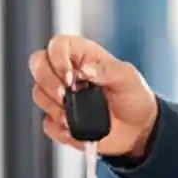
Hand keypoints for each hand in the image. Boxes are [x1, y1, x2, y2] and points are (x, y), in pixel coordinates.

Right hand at [28, 35, 159, 159]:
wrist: (139, 130)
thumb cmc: (135, 97)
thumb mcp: (128, 78)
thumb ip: (108, 70)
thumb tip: (86, 68)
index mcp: (84, 56)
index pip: (58, 45)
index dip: (57, 57)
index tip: (69, 76)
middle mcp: (69, 73)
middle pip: (38, 65)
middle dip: (48, 81)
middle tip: (65, 95)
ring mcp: (62, 97)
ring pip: (39, 94)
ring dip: (53, 108)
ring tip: (73, 117)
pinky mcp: (61, 120)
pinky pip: (48, 124)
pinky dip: (60, 130)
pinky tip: (77, 133)